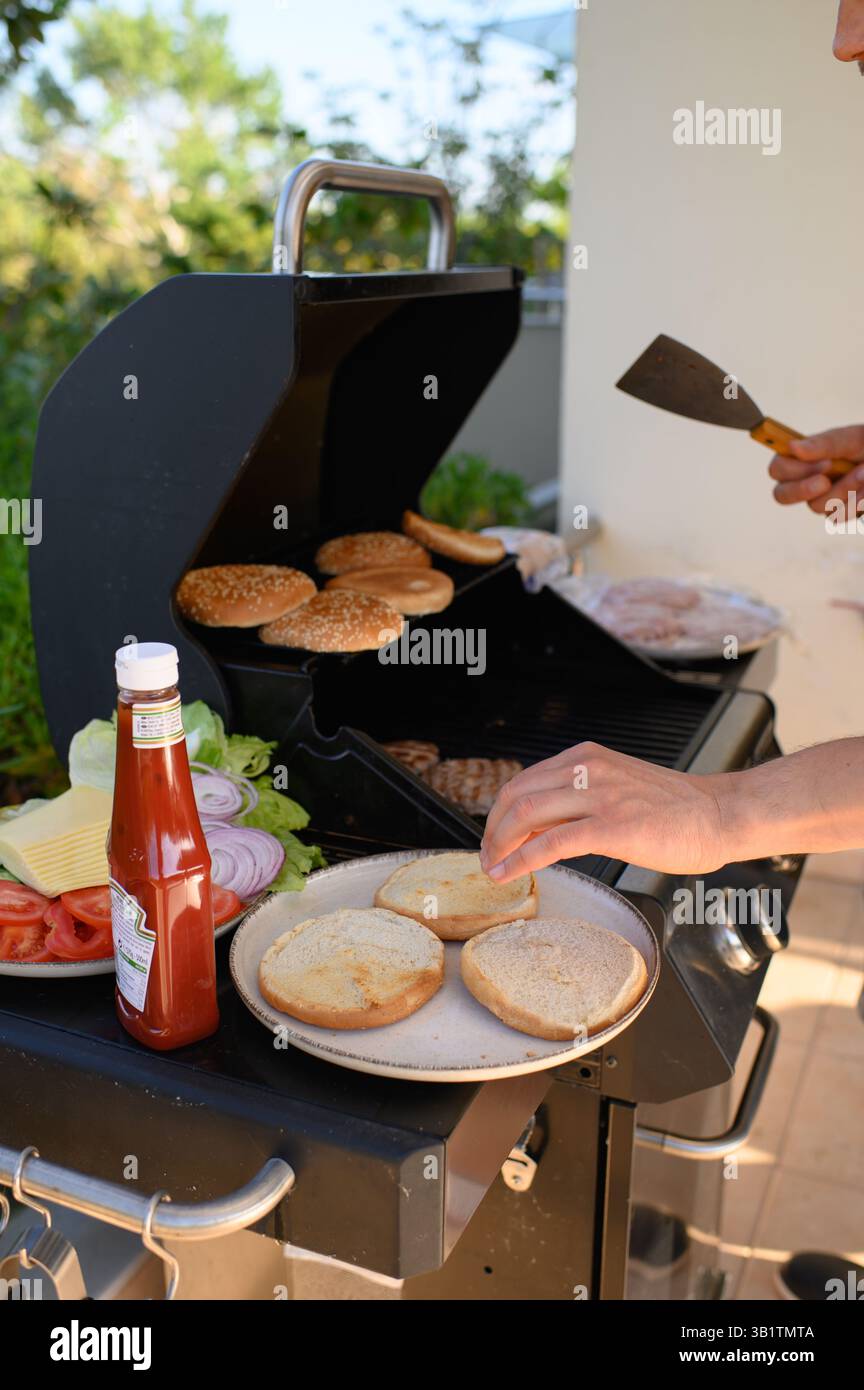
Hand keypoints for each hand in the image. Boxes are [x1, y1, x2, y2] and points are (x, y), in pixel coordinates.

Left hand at [479, 742, 727, 880]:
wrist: (719, 815)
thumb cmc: (676, 809)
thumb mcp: (618, 786)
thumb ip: (580, 798)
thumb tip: (541, 826)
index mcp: (586, 758)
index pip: (525, 780)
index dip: (499, 811)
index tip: (493, 836)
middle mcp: (587, 769)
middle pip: (516, 794)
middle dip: (492, 829)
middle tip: (488, 855)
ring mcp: (599, 796)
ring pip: (525, 814)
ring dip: (500, 844)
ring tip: (493, 867)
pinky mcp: (612, 826)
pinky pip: (550, 842)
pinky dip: (521, 859)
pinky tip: (510, 872)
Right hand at [769, 425, 863, 518]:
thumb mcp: (851, 439)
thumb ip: (824, 444)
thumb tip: (792, 446)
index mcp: (801, 457)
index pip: (777, 468)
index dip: (793, 470)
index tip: (825, 463)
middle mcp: (804, 480)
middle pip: (781, 495)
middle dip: (804, 489)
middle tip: (825, 481)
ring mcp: (819, 499)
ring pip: (816, 506)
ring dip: (843, 490)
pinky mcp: (837, 513)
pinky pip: (837, 516)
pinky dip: (855, 502)